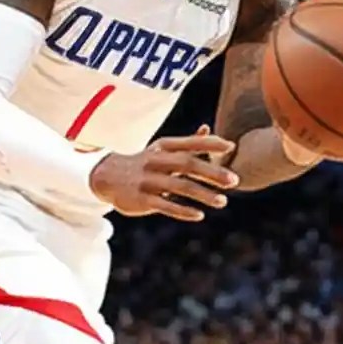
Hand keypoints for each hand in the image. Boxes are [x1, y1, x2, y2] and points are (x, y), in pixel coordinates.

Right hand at [90, 129, 239, 221]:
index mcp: (163, 147)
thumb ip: (187, 142)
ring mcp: (148, 180)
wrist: (108, 177)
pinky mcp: (142, 199)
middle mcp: (156, 161)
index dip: (210, 143)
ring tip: (223, 201)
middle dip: (212, 172)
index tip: (231, 146)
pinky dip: (183, 210)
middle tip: (234, 181)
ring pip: (179, 187)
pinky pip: (165, 205)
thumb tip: (207, 128)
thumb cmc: (144, 162)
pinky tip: (199, 215)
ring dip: (202, 194)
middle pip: (187, 164)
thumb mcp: (162, 149)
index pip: (190, 143)